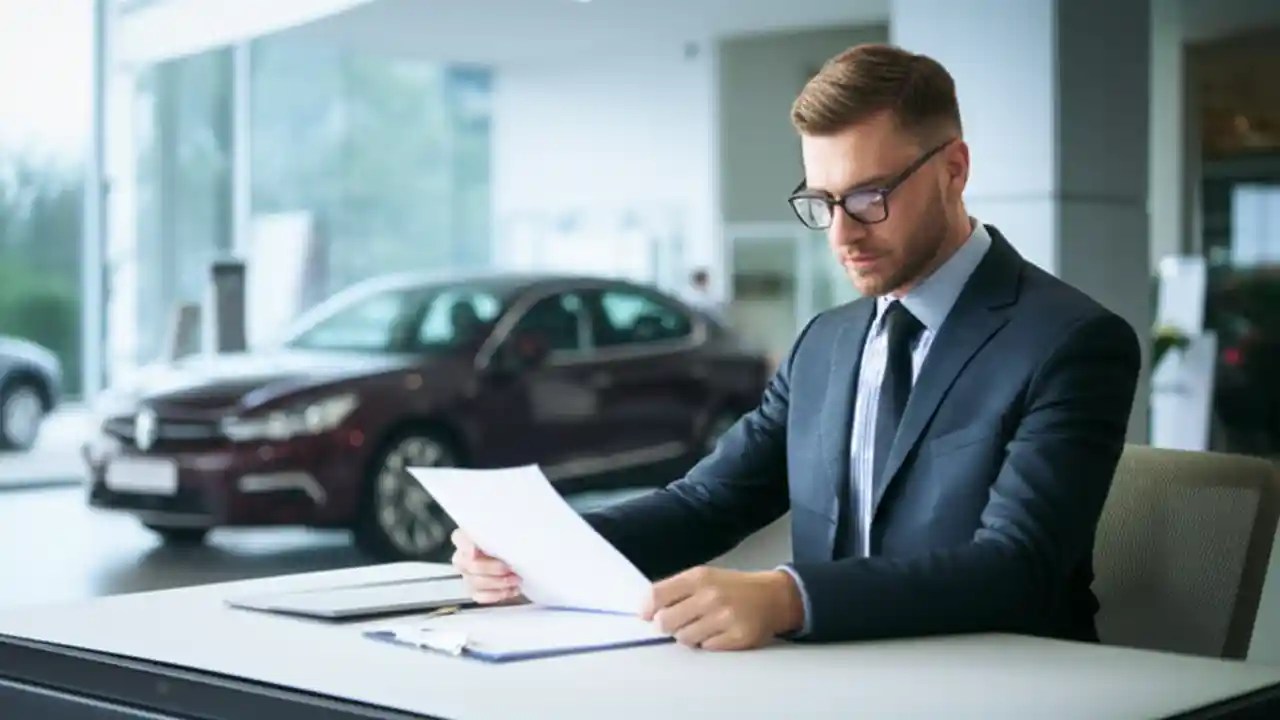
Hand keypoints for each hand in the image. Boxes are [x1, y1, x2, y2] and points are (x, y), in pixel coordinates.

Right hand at [450, 529, 521, 603]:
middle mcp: (462, 557)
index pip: (459, 538)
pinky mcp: (474, 591)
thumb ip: (501, 532)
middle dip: (493, 568)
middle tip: (509, 567)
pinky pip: (481, 596)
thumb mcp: (507, 533)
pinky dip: (498, 594)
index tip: (476, 550)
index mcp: (465, 538)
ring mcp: (466, 576)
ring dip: (499, 582)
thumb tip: (505, 533)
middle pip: (471, 565)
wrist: (517, 560)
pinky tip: (511, 590)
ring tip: (515, 579)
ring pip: (477, 582)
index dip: (467, 545)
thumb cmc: (509, 544)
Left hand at [642, 567, 804, 650]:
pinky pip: (706, 648)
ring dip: (689, 636)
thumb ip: (675, 590)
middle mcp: (710, 596)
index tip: (646, 615)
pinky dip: (708, 643)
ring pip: (684, 638)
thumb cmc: (733, 587)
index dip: (646, 608)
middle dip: (668, 625)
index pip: (657, 594)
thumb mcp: (705, 577)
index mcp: (699, 577)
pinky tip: (719, 633)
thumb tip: (644, 610)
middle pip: (665, 621)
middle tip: (681, 622)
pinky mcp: (737, 637)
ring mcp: (724, 617)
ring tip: (703, 626)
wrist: (773, 596)